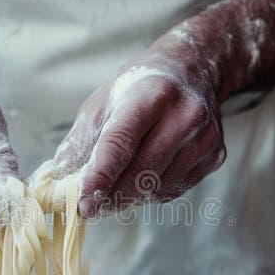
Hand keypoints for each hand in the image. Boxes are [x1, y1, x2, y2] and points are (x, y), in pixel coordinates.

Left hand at [56, 36, 227, 217]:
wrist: (194, 68)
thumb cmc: (140, 87)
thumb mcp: (103, 101)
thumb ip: (81, 141)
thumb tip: (60, 181)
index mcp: (150, 94)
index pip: (121, 142)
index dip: (100, 176)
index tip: (82, 204)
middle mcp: (184, 114)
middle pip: (141, 172)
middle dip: (110, 196)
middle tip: (89, 205)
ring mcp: (204, 137)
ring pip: (157, 187)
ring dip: (129, 196)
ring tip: (116, 185)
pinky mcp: (215, 155)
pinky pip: (174, 190)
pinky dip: (151, 192)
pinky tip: (143, 175)